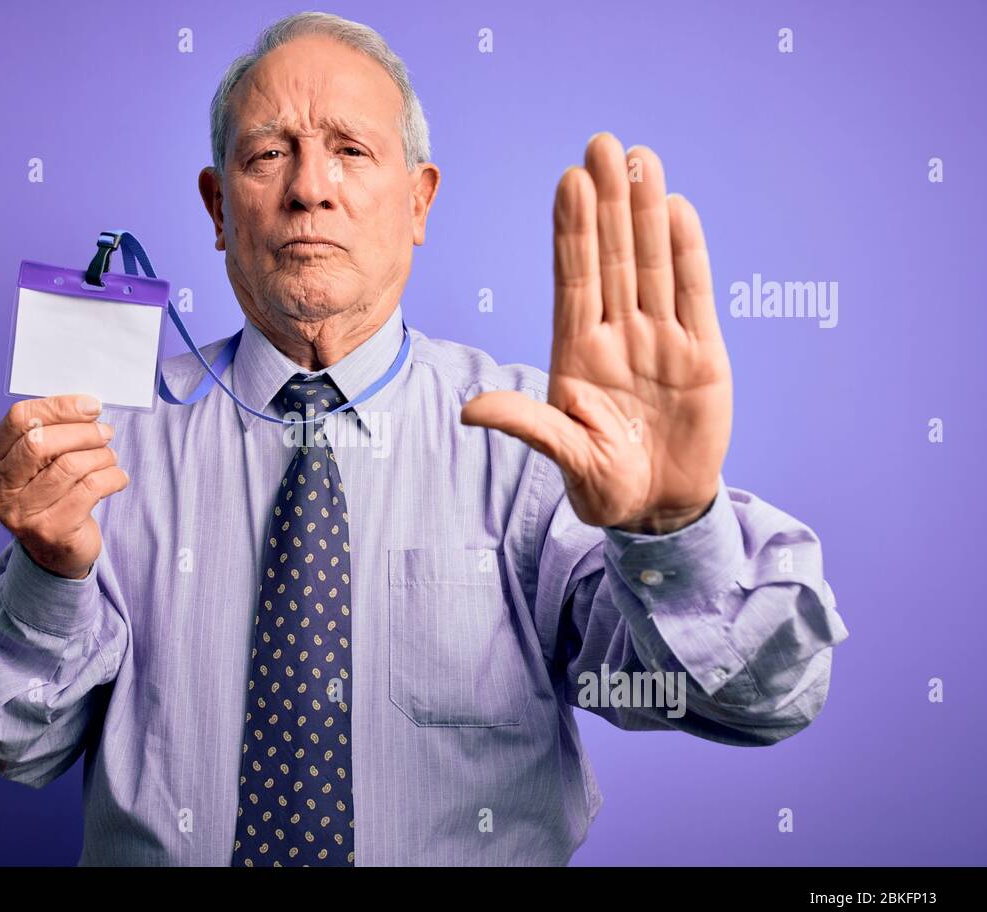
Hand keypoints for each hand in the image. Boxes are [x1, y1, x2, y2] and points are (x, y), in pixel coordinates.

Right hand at [0, 395, 128, 578]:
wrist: (55, 554)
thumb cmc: (52, 496)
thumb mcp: (40, 465)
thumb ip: (51, 435)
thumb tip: (87, 406)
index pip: (18, 419)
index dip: (58, 407)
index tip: (91, 405)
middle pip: (40, 442)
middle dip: (82, 432)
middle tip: (105, 432)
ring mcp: (22, 513)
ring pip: (69, 466)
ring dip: (100, 455)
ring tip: (110, 456)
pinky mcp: (52, 530)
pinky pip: (90, 489)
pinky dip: (111, 477)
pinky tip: (117, 477)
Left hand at [461, 132, 731, 533]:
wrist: (658, 508)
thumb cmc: (604, 484)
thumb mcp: (566, 456)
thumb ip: (528, 425)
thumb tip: (471, 410)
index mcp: (576, 352)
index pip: (573, 278)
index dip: (571, 231)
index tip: (568, 180)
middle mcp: (617, 334)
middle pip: (611, 256)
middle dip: (608, 201)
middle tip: (604, 143)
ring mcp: (660, 339)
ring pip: (652, 264)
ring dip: (647, 212)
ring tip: (642, 159)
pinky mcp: (701, 353)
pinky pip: (694, 294)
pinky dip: (688, 254)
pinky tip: (678, 210)